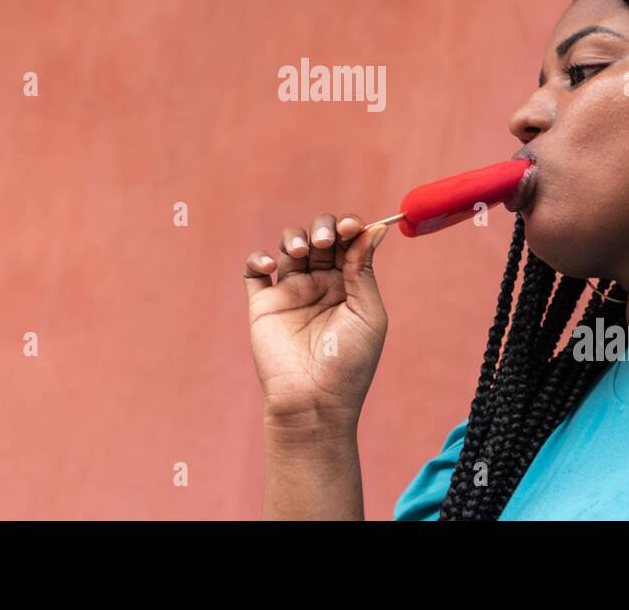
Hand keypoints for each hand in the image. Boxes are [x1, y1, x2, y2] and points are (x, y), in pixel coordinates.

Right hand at [243, 214, 389, 432]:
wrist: (314, 402)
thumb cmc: (348, 363)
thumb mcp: (367, 313)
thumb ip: (364, 269)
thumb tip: (374, 228)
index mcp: (349, 284)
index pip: (348, 242)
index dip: (348, 226)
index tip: (350, 226)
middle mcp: (320, 283)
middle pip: (319, 235)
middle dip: (322, 227)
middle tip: (324, 242)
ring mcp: (290, 292)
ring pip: (288, 244)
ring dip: (294, 236)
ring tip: (300, 251)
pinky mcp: (263, 304)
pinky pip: (254, 270)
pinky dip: (259, 258)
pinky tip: (273, 267)